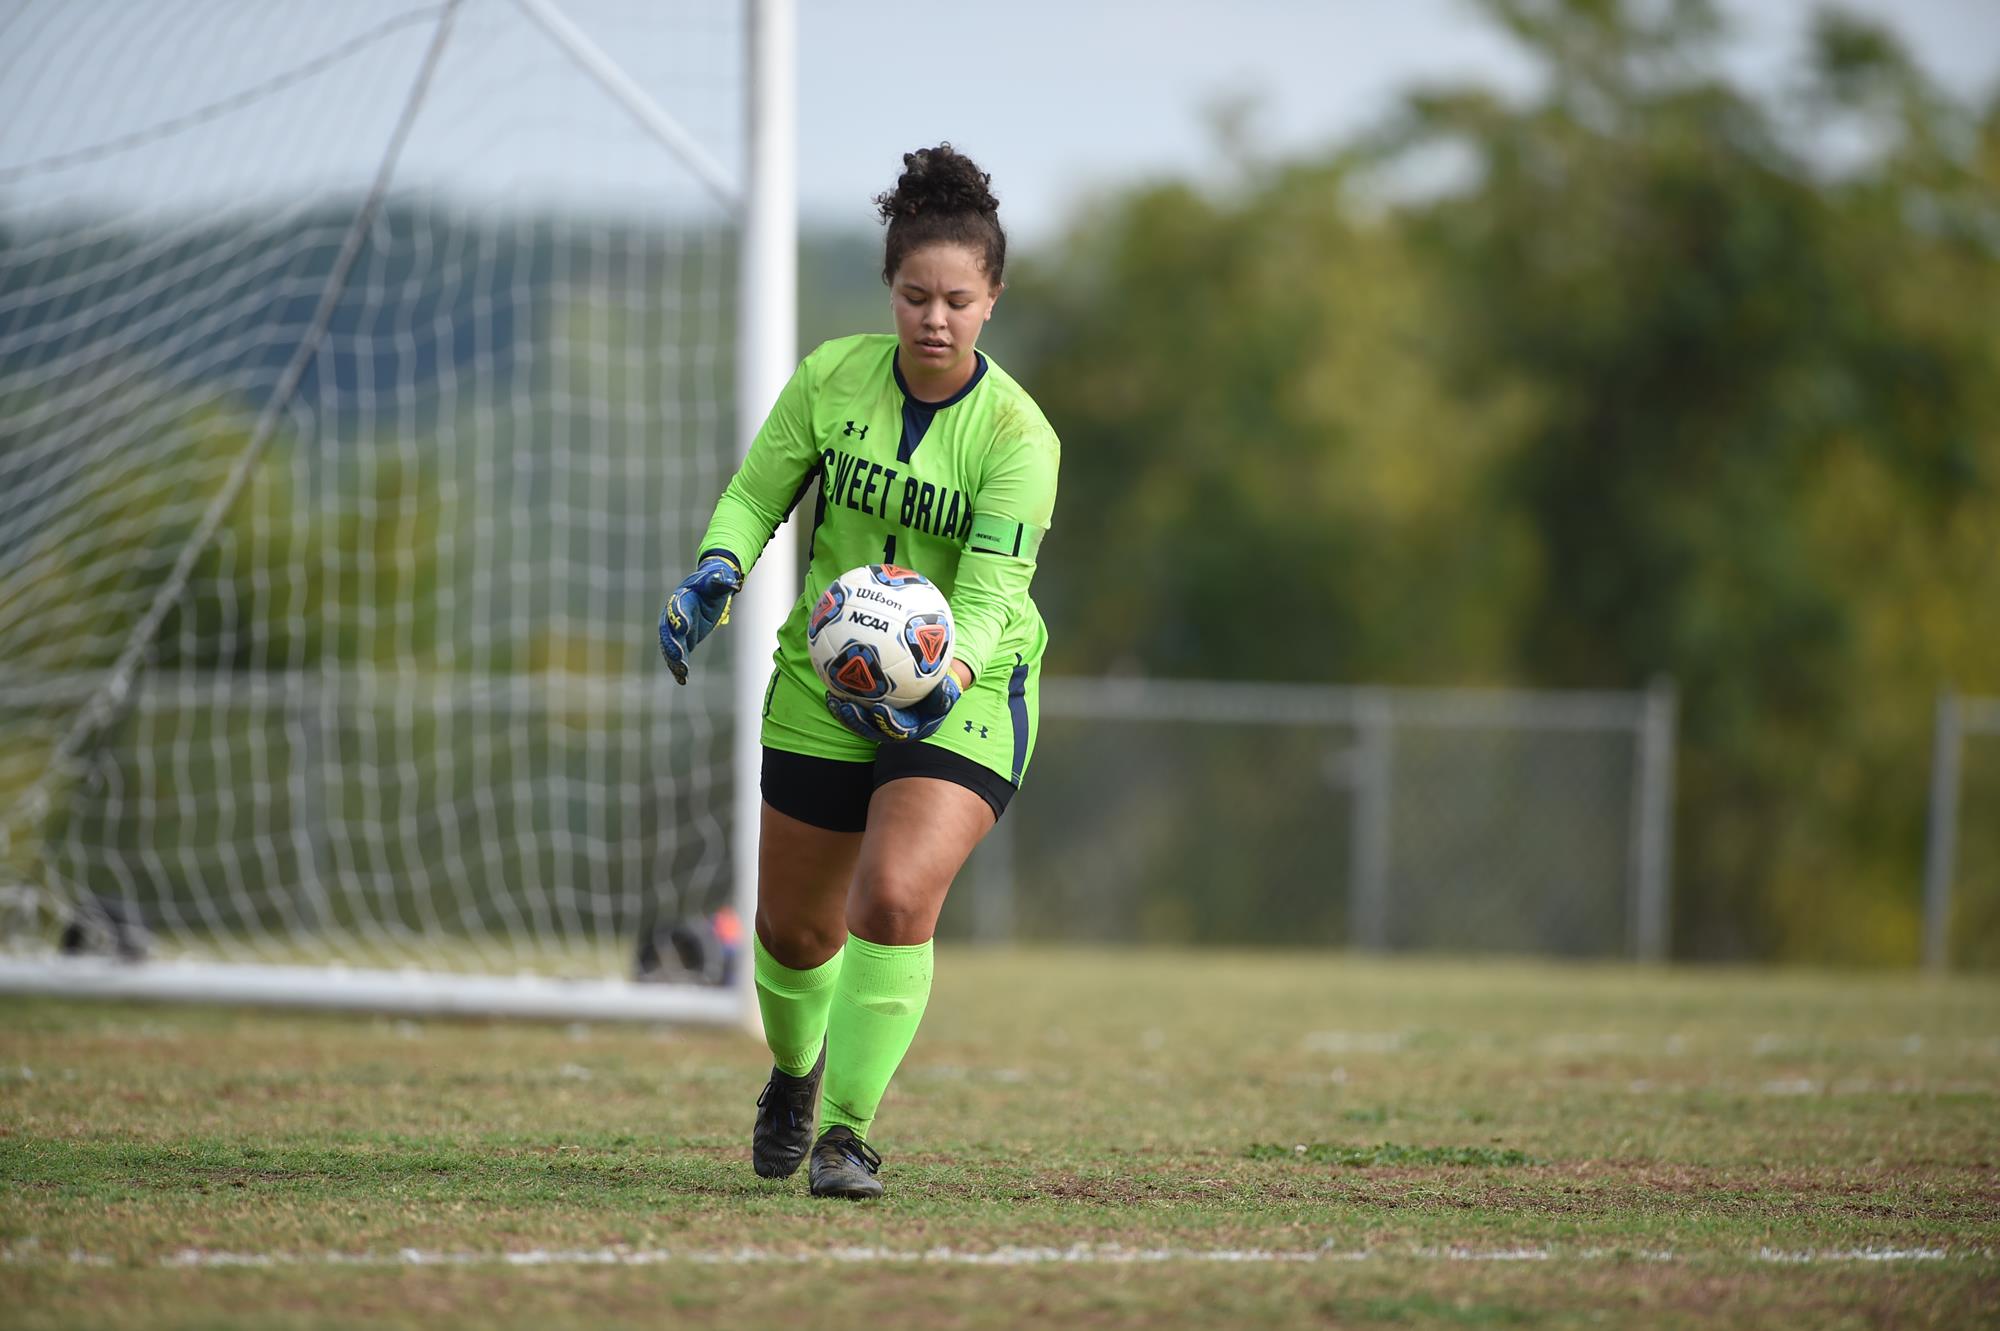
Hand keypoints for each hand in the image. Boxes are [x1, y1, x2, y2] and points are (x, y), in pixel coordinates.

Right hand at [658, 552, 741, 684]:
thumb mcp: (717, 581)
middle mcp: (674, 615)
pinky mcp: (683, 640)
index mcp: (681, 598)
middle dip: (672, 644)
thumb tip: (732, 582)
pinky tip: (682, 680)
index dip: (679, 618)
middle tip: (678, 656)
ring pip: (671, 646)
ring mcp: (677, 629)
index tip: (683, 628)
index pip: (677, 609)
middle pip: (669, 631)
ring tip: (682, 672)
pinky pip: (678, 655)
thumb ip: (720, 582)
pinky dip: (678, 667)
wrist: (707, 589)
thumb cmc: (713, 583)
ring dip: (674, 660)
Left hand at [826, 672, 962, 742]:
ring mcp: (880, 724)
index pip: (899, 729)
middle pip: (873, 730)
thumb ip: (948, 692)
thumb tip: (947, 686)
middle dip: (858, 721)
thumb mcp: (949, 690)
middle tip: (846, 707)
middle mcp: (894, 730)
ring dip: (845, 714)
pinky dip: (842, 701)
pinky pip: (854, 710)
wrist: (932, 686)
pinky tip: (831, 687)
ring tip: (833, 700)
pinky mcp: (869, 715)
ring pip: (860, 722)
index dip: (887, 721)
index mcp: (913, 728)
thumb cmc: (941, 685)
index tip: (878, 708)